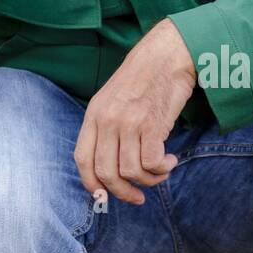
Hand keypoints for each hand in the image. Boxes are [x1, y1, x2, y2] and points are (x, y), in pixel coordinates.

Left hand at [74, 18, 196, 205]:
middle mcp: (107, 121)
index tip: (105, 197)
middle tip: (138, 197)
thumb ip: (107, 129)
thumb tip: (112, 168)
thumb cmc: (143, 79)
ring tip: (161, 171)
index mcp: (93, 115)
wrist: (166, 56)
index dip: (92, 185)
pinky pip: (152, 163)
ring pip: (131, 172)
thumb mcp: (113, 100)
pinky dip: (162, 169)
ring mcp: (128, 123)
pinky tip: (170, 161)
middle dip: (123, 192)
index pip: (83, 160)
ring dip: (149, 180)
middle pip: (106, 172)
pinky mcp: (152, 124)